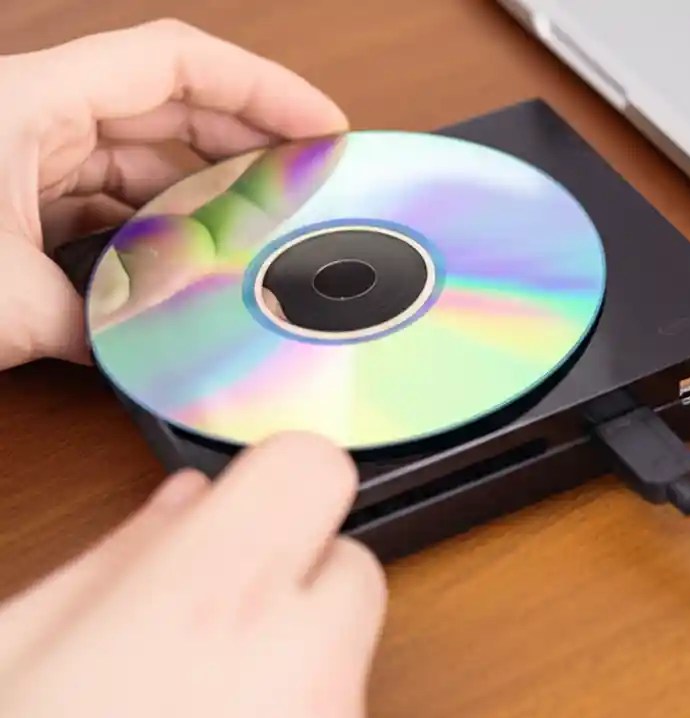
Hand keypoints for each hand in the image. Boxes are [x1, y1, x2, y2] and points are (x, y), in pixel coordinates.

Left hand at [0, 18, 348, 370]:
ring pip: (141, 159)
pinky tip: (188, 260)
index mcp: (31, 104)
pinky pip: (106, 200)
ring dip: (205, 193)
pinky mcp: (11, 202)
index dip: (263, 87)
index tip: (322, 123)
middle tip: (312, 183)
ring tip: (262, 231)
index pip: (176, 64)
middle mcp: (31, 120)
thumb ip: (97, 322)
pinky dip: (154, 226)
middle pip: (170, 110)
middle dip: (249, 143)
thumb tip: (151, 345)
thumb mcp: (2, 303)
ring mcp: (21, 159)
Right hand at [0, 432, 386, 717]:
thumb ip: (114, 558)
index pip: (316, 466)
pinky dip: (302, 704)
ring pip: (352, 644)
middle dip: (293, 578)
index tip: (247, 501)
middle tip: (209, 623)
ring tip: (201, 693)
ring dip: (299, 650)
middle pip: (351, 561)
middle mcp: (302, 660)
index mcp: (213, 600)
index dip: (281, 476)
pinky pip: (347, 702)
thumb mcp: (23, 652)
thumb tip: (183, 504)